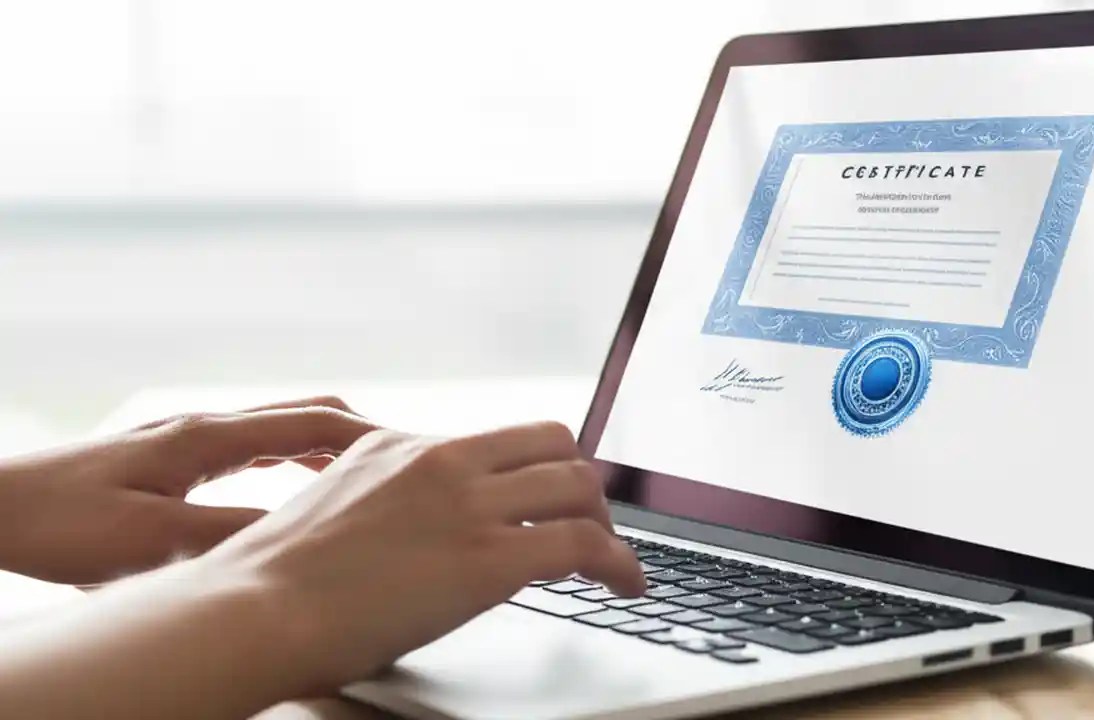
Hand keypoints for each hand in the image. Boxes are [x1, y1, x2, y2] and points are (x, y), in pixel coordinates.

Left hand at [0, 396, 377, 584]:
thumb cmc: (61, 523)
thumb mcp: (154, 541)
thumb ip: (234, 533)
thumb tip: (307, 532)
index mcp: (209, 438)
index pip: (311, 422)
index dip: (370, 436)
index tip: (415, 452)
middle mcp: (203, 426)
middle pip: (303, 412)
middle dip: (360, 432)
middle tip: (404, 460)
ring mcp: (185, 436)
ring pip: (278, 426)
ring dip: (326, 444)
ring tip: (366, 474)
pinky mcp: (168, 454)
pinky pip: (250, 444)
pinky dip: (290, 457)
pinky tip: (292, 484)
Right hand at [199, 422, 645, 688]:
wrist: (253, 610)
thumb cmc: (275, 582)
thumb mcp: (334, 512)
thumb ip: (386, 506)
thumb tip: (414, 536)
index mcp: (402, 447)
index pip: (498, 440)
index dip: (536, 470)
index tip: (548, 497)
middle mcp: (442, 462)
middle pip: (552, 443)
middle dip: (579, 484)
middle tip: (588, 522)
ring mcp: (468, 505)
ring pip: (577, 485)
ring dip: (604, 522)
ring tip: (609, 558)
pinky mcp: (489, 557)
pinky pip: (583, 545)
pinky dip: (619, 564)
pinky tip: (626, 586)